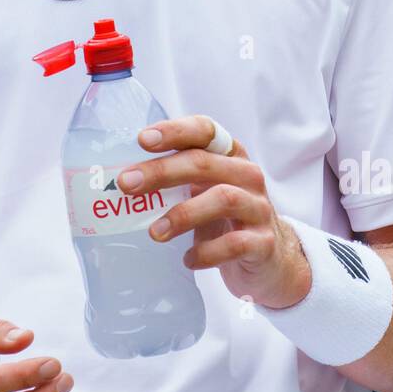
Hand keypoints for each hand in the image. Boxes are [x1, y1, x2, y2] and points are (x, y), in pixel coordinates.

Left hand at [117, 116, 311, 308]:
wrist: (270, 261)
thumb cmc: (226, 219)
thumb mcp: (204, 191)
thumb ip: (175, 180)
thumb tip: (121, 181)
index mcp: (229, 155)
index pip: (205, 130)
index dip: (175, 131)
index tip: (142, 139)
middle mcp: (247, 175)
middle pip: (204, 163)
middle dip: (162, 172)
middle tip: (127, 185)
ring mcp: (258, 208)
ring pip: (223, 199)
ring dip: (183, 215)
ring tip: (155, 233)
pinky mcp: (264, 242)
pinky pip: (234, 244)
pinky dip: (206, 252)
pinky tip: (188, 260)